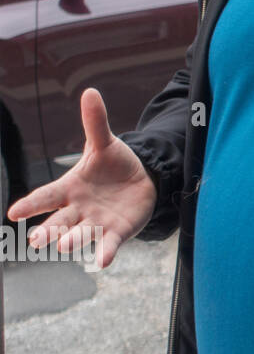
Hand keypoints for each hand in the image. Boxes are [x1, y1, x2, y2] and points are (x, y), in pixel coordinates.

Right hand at [6, 87, 157, 268]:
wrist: (140, 180)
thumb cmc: (112, 165)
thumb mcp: (104, 143)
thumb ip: (95, 122)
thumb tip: (90, 92)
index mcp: (69, 188)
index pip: (46, 196)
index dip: (31, 204)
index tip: (14, 213)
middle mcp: (78, 209)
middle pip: (59, 220)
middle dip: (48, 229)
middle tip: (37, 239)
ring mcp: (96, 222)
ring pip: (80, 234)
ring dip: (72, 240)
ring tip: (63, 247)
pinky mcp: (116, 232)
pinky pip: (109, 244)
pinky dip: (105, 252)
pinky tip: (103, 262)